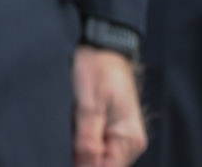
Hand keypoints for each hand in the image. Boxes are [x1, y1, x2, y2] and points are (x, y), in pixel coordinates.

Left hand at [73, 46, 146, 166]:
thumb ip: (87, 142)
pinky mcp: (113, 128)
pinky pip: (96, 143)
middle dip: (82, 154)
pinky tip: (77, 121)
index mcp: (129, 139)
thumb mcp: (88, 106)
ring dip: (82, 145)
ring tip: (75, 121)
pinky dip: (83, 136)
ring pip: (97, 155)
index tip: (70, 148)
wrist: (103, 45)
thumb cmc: (97, 69)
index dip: (84, 165)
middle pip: (101, 164)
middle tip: (73, 129)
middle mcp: (130, 143)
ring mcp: (122, 136)